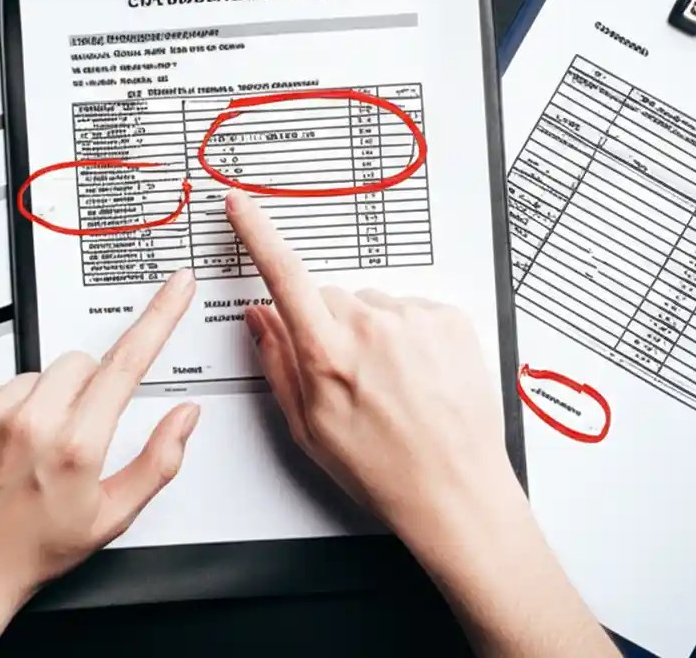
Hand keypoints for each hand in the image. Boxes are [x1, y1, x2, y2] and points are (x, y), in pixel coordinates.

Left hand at [0, 269, 198, 657]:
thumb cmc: (32, 549)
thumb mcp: (112, 515)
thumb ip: (159, 460)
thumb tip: (184, 417)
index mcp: (76, 445)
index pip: (129, 363)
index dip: (160, 317)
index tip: (176, 287)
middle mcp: (32, 420)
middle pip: (83, 363)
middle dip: (90, 389)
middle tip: (77, 434)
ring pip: (41, 372)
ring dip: (46, 398)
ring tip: (33, 447)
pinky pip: (0, 382)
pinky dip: (8, 405)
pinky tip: (4, 444)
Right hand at [225, 190, 517, 540]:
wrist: (454, 489)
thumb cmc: (383, 469)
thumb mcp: (308, 428)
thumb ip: (277, 364)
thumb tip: (259, 317)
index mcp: (327, 354)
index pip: (282, 275)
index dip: (256, 233)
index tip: (241, 205)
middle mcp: (371, 327)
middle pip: (328, 297)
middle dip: (327, 326)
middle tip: (347, 377)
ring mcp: (414, 319)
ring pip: (371, 306)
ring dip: (372, 333)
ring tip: (391, 385)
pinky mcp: (448, 319)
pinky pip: (411, 311)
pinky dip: (408, 336)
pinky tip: (416, 376)